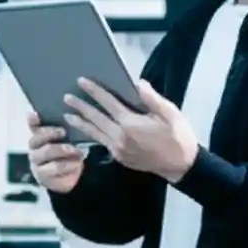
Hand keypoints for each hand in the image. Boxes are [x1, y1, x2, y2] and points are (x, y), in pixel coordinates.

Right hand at [26, 112, 85, 193]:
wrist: (71, 179)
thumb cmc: (69, 155)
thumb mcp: (69, 141)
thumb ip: (65, 130)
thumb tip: (72, 116)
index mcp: (39, 136)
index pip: (32, 126)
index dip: (32, 120)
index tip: (35, 114)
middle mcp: (34, 148)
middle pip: (35, 139)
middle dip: (49, 133)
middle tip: (63, 131)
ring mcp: (36, 162)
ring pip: (45, 152)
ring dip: (61, 149)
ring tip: (75, 149)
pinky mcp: (41, 175)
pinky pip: (54, 167)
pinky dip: (68, 164)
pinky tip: (77, 162)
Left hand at [64, 77, 198, 181]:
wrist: (181, 166)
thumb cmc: (178, 137)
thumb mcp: (170, 114)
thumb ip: (152, 99)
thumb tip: (138, 83)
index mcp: (131, 124)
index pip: (108, 103)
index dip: (94, 91)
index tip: (81, 81)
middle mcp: (120, 137)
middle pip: (95, 118)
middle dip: (80, 107)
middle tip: (66, 97)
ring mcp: (118, 149)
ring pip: (94, 133)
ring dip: (80, 123)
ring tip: (67, 115)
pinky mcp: (119, 157)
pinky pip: (100, 142)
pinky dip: (91, 134)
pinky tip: (85, 130)